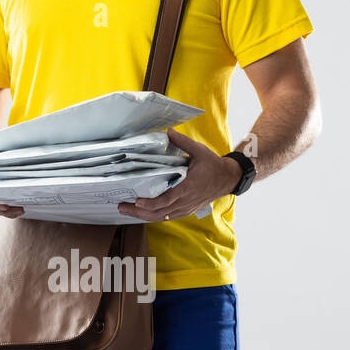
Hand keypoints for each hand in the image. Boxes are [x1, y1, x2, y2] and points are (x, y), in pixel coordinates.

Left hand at [117, 128, 240, 220]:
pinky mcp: (186, 210)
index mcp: (187, 188)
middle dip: (139, 212)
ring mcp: (185, 208)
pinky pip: (167, 217)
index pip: (165, 200)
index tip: (137, 202)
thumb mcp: (199, 151)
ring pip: (162, 217)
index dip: (150, 204)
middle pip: (159, 213)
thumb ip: (182, 142)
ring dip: (144, 216)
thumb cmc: (213, 165)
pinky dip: (154, 216)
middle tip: (122, 207)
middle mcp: (185, 202)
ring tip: (128, 211)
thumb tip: (168, 131)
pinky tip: (143, 214)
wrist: (227, 179)